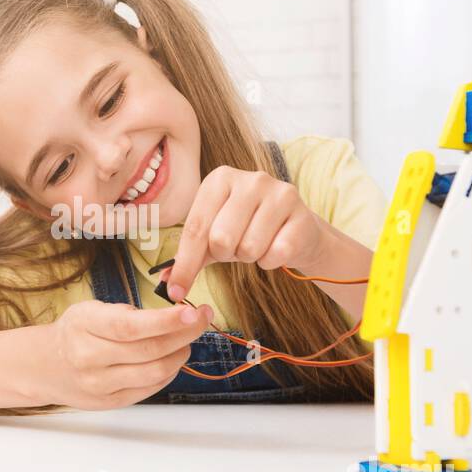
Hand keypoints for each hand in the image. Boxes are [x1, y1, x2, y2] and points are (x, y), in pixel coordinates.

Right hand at [44, 300, 213, 409]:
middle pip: (149, 350)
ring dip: (180, 355)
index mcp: (84, 326)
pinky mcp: (109, 402)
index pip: (131, 326)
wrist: (46, 366)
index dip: (165, 321)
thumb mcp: (90, 309)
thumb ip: (125, 311)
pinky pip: (149, 389)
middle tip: (201, 319)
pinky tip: (173, 359)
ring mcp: (99, 384)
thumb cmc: (75, 332)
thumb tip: (169, 315)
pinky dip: (168, 373)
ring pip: (154, 372)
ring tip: (187, 340)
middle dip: (184, 334)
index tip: (191, 313)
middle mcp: (89, 357)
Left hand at [162, 166, 329, 302]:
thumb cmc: (247, 230)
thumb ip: (189, 257)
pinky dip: (272, 261)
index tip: (176, 292)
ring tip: (257, 244)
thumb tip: (169, 283)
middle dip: (225, 255)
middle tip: (235, 247)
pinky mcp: (302, 214)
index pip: (195, 227)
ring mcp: (280, 193)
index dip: (185, 264)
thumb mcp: (213, 238)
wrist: (296, 230)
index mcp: (220, 179)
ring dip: (250, 257)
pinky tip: (276, 247)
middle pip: (220, 239)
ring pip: (249, 248)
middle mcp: (251, 179)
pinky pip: (276, 254)